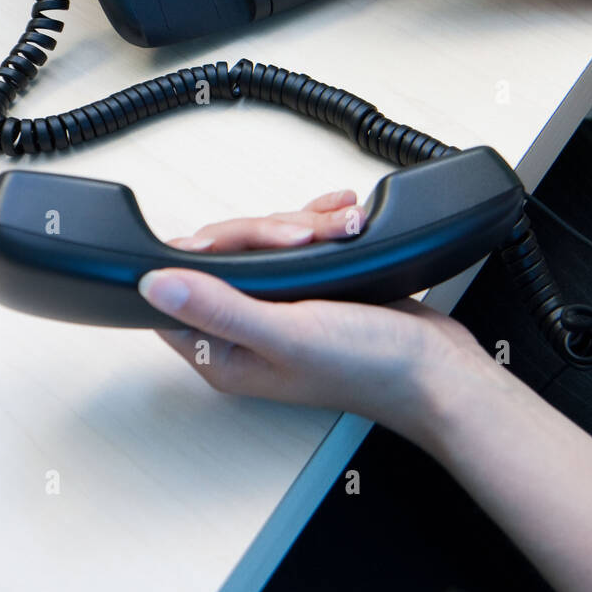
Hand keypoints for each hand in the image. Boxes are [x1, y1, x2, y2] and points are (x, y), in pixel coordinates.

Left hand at [140, 190, 494, 441]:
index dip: (203, 253)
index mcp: (224, 353)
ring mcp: (279, 309)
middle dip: (269, 233)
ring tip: (340, 232)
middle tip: (305, 241)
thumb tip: (154, 283)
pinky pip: (299, 242)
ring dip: (304, 225)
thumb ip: (218, 308)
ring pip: (266, 241)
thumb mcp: (287, 334)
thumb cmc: (369, 368)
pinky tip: (345, 222)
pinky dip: (322, 225)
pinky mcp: (311, 291)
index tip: (242, 242)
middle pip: (226, 253)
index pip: (180, 290)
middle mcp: (245, 332)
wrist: (437, 370)